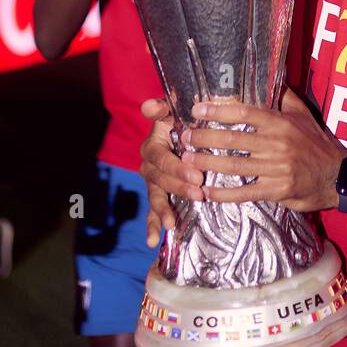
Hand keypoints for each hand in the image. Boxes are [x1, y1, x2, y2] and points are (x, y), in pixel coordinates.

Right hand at [139, 96, 205, 248]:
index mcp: (153, 144)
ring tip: (171, 222)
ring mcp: (153, 182)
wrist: (189, 132)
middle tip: (198, 192)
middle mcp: (149, 164)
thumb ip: (164, 107)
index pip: (160, 156)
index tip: (196, 176)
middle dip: (178, 187)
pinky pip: (152, 212)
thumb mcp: (177, 110)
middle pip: (159, 178)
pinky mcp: (158, 196)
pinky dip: (152, 226)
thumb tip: (148, 106)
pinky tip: (153, 241)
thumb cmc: (186, 120)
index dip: (176, 167)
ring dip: (163, 209)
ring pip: (156, 196)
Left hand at [177, 90, 345, 213]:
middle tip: (183, 136)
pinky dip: (224, 194)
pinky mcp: (278, 190)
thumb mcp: (303, 116)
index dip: (219, 111)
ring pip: (236, 166)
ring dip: (208, 163)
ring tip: (187, 160)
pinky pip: (246, 192)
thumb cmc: (317, 144)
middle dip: (204, 138)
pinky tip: (206, 192)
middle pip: (234, 140)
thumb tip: (272, 75)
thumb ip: (284, 97)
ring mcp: (278, 168)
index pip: (245, 113)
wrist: (339, 176)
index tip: (197, 110)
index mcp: (281, 123)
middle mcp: (278, 144)